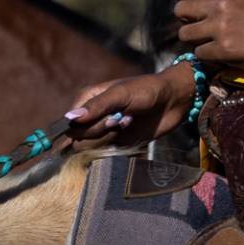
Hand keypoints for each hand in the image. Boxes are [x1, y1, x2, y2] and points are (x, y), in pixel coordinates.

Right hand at [64, 68, 190, 150]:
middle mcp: (92, 117)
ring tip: (126, 123)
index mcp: (87, 100)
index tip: (105, 118)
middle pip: (79, 138)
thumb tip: (70, 119)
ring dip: (110, 138)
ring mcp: (103, 131)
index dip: (83, 127)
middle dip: (100, 131)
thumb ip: (97, 106)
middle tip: (119, 119)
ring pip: (90, 148)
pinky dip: (116, 148)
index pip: (69, 124)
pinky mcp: (116, 143)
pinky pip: (105, 154)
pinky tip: (128, 133)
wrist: (174, 101)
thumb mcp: (122, 93)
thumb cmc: (147, 90)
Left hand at [175, 0, 243, 72]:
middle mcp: (221, 3)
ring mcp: (222, 26)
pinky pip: (198, 54)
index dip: (185, 0)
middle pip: (179, 10)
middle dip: (188, 21)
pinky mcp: (223, 49)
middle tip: (204, 29)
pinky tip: (226, 54)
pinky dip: (208, 57)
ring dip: (196, 41)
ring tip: (215, 43)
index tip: (197, 10)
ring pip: (184, 34)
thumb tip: (185, 6)